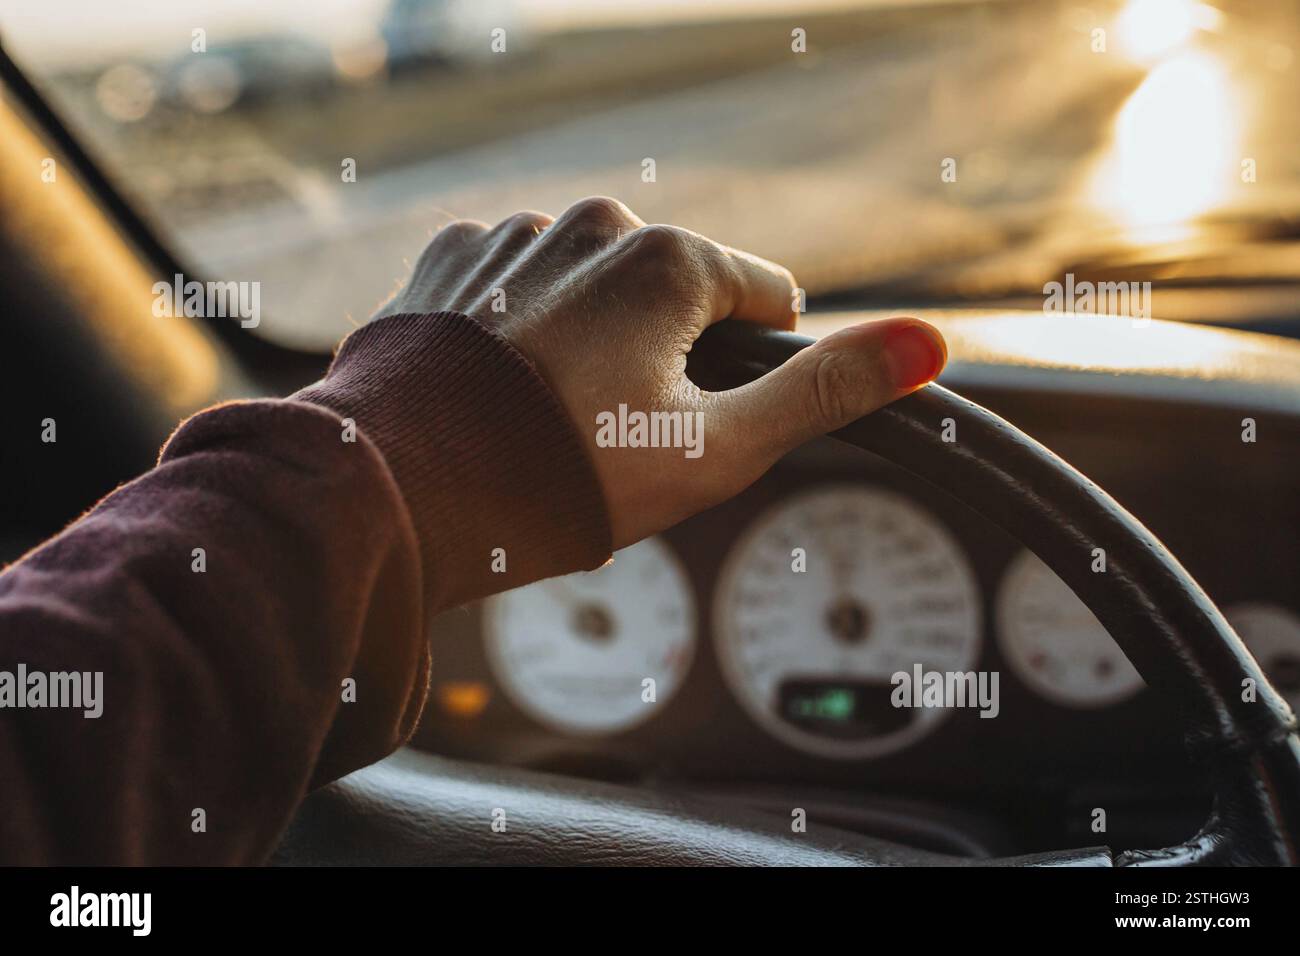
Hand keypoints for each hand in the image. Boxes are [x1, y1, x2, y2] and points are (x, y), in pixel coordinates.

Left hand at [381, 197, 946, 549]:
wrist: (406, 490)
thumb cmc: (567, 477)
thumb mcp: (718, 448)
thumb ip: (824, 391)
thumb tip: (927, 345)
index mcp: (670, 259)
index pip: (761, 296)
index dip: (747, 366)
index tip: (704, 416)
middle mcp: (591, 224)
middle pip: (672, 291)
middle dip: (663, 355)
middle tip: (619, 437)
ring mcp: (513, 238)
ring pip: (591, 290)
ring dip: (588, 343)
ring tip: (552, 423)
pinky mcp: (451, 263)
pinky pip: (515, 289)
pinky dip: (520, 332)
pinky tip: (501, 392)